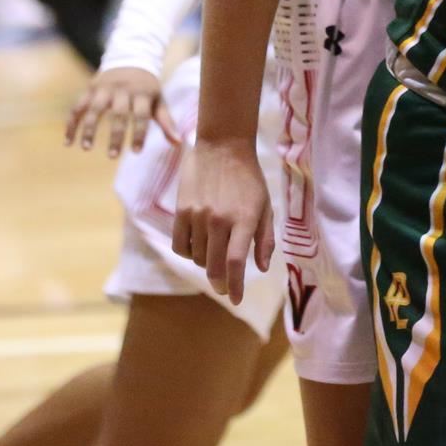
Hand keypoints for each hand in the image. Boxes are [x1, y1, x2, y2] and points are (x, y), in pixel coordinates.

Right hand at [66, 65, 174, 158]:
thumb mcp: (159, 100)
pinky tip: (68, 141)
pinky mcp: (90, 88)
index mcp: (142, 93)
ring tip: (86, 148)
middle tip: (113, 157)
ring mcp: (104, 88)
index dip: (139, 133)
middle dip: (115, 135)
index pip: (141, 115)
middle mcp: (122, 89)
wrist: (131, 58)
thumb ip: (166, 121)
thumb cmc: (147, 88)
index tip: (136, 152)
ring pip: (94, 109)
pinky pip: (77, 106)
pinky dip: (71, 123)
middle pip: (118, 114)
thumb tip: (179, 143)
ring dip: (88, 128)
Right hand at [172, 136, 273, 302]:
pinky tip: (198, 246)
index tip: (237, 299)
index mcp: (243, 219)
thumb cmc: (249, 178)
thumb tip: (260, 268)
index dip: (236, 286)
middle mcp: (218, 220)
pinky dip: (188, 253)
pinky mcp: (180, 211)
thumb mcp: (265, 206)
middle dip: (221, 283)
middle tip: (225, 288)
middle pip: (214, 266)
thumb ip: (264, 238)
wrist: (222, 146)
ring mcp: (197, 216)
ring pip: (197, 257)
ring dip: (206, 264)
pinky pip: (180, 245)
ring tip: (216, 253)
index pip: (235, 263)